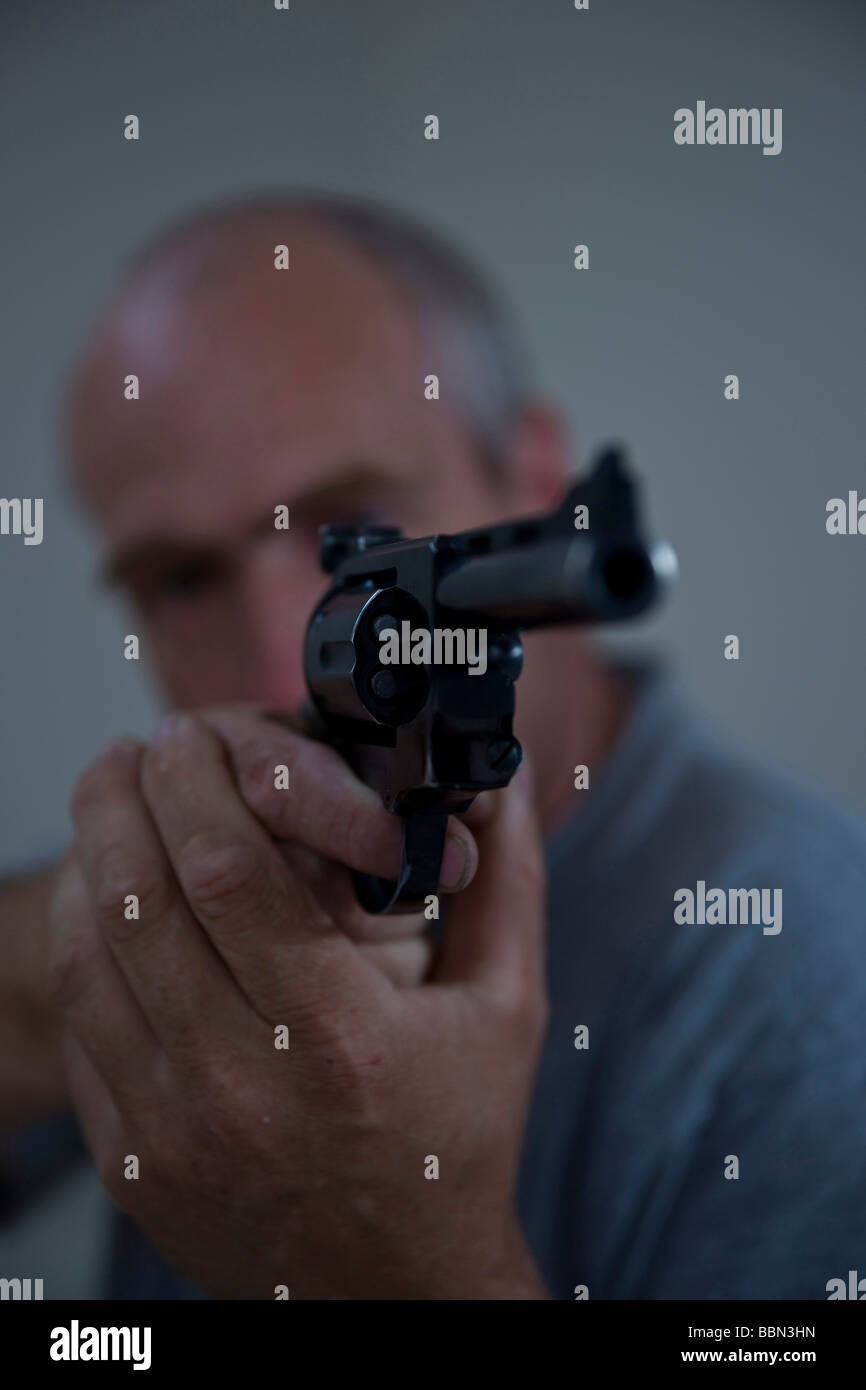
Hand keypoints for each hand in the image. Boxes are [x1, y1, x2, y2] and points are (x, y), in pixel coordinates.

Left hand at [49, 711, 548, 1297]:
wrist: (399, 1290)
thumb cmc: (460, 1141)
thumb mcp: (508, 1009)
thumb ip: (505, 882)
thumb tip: (500, 782)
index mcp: (342, 1040)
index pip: (232, 875)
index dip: (195, 786)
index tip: (187, 737)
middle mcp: (245, 1088)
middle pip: (144, 902)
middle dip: (123, 800)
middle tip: (133, 752)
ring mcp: (176, 1133)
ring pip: (92, 961)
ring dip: (92, 863)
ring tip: (110, 807)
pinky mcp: (136, 1161)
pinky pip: (83, 1028)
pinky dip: (86, 950)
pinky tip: (111, 903)